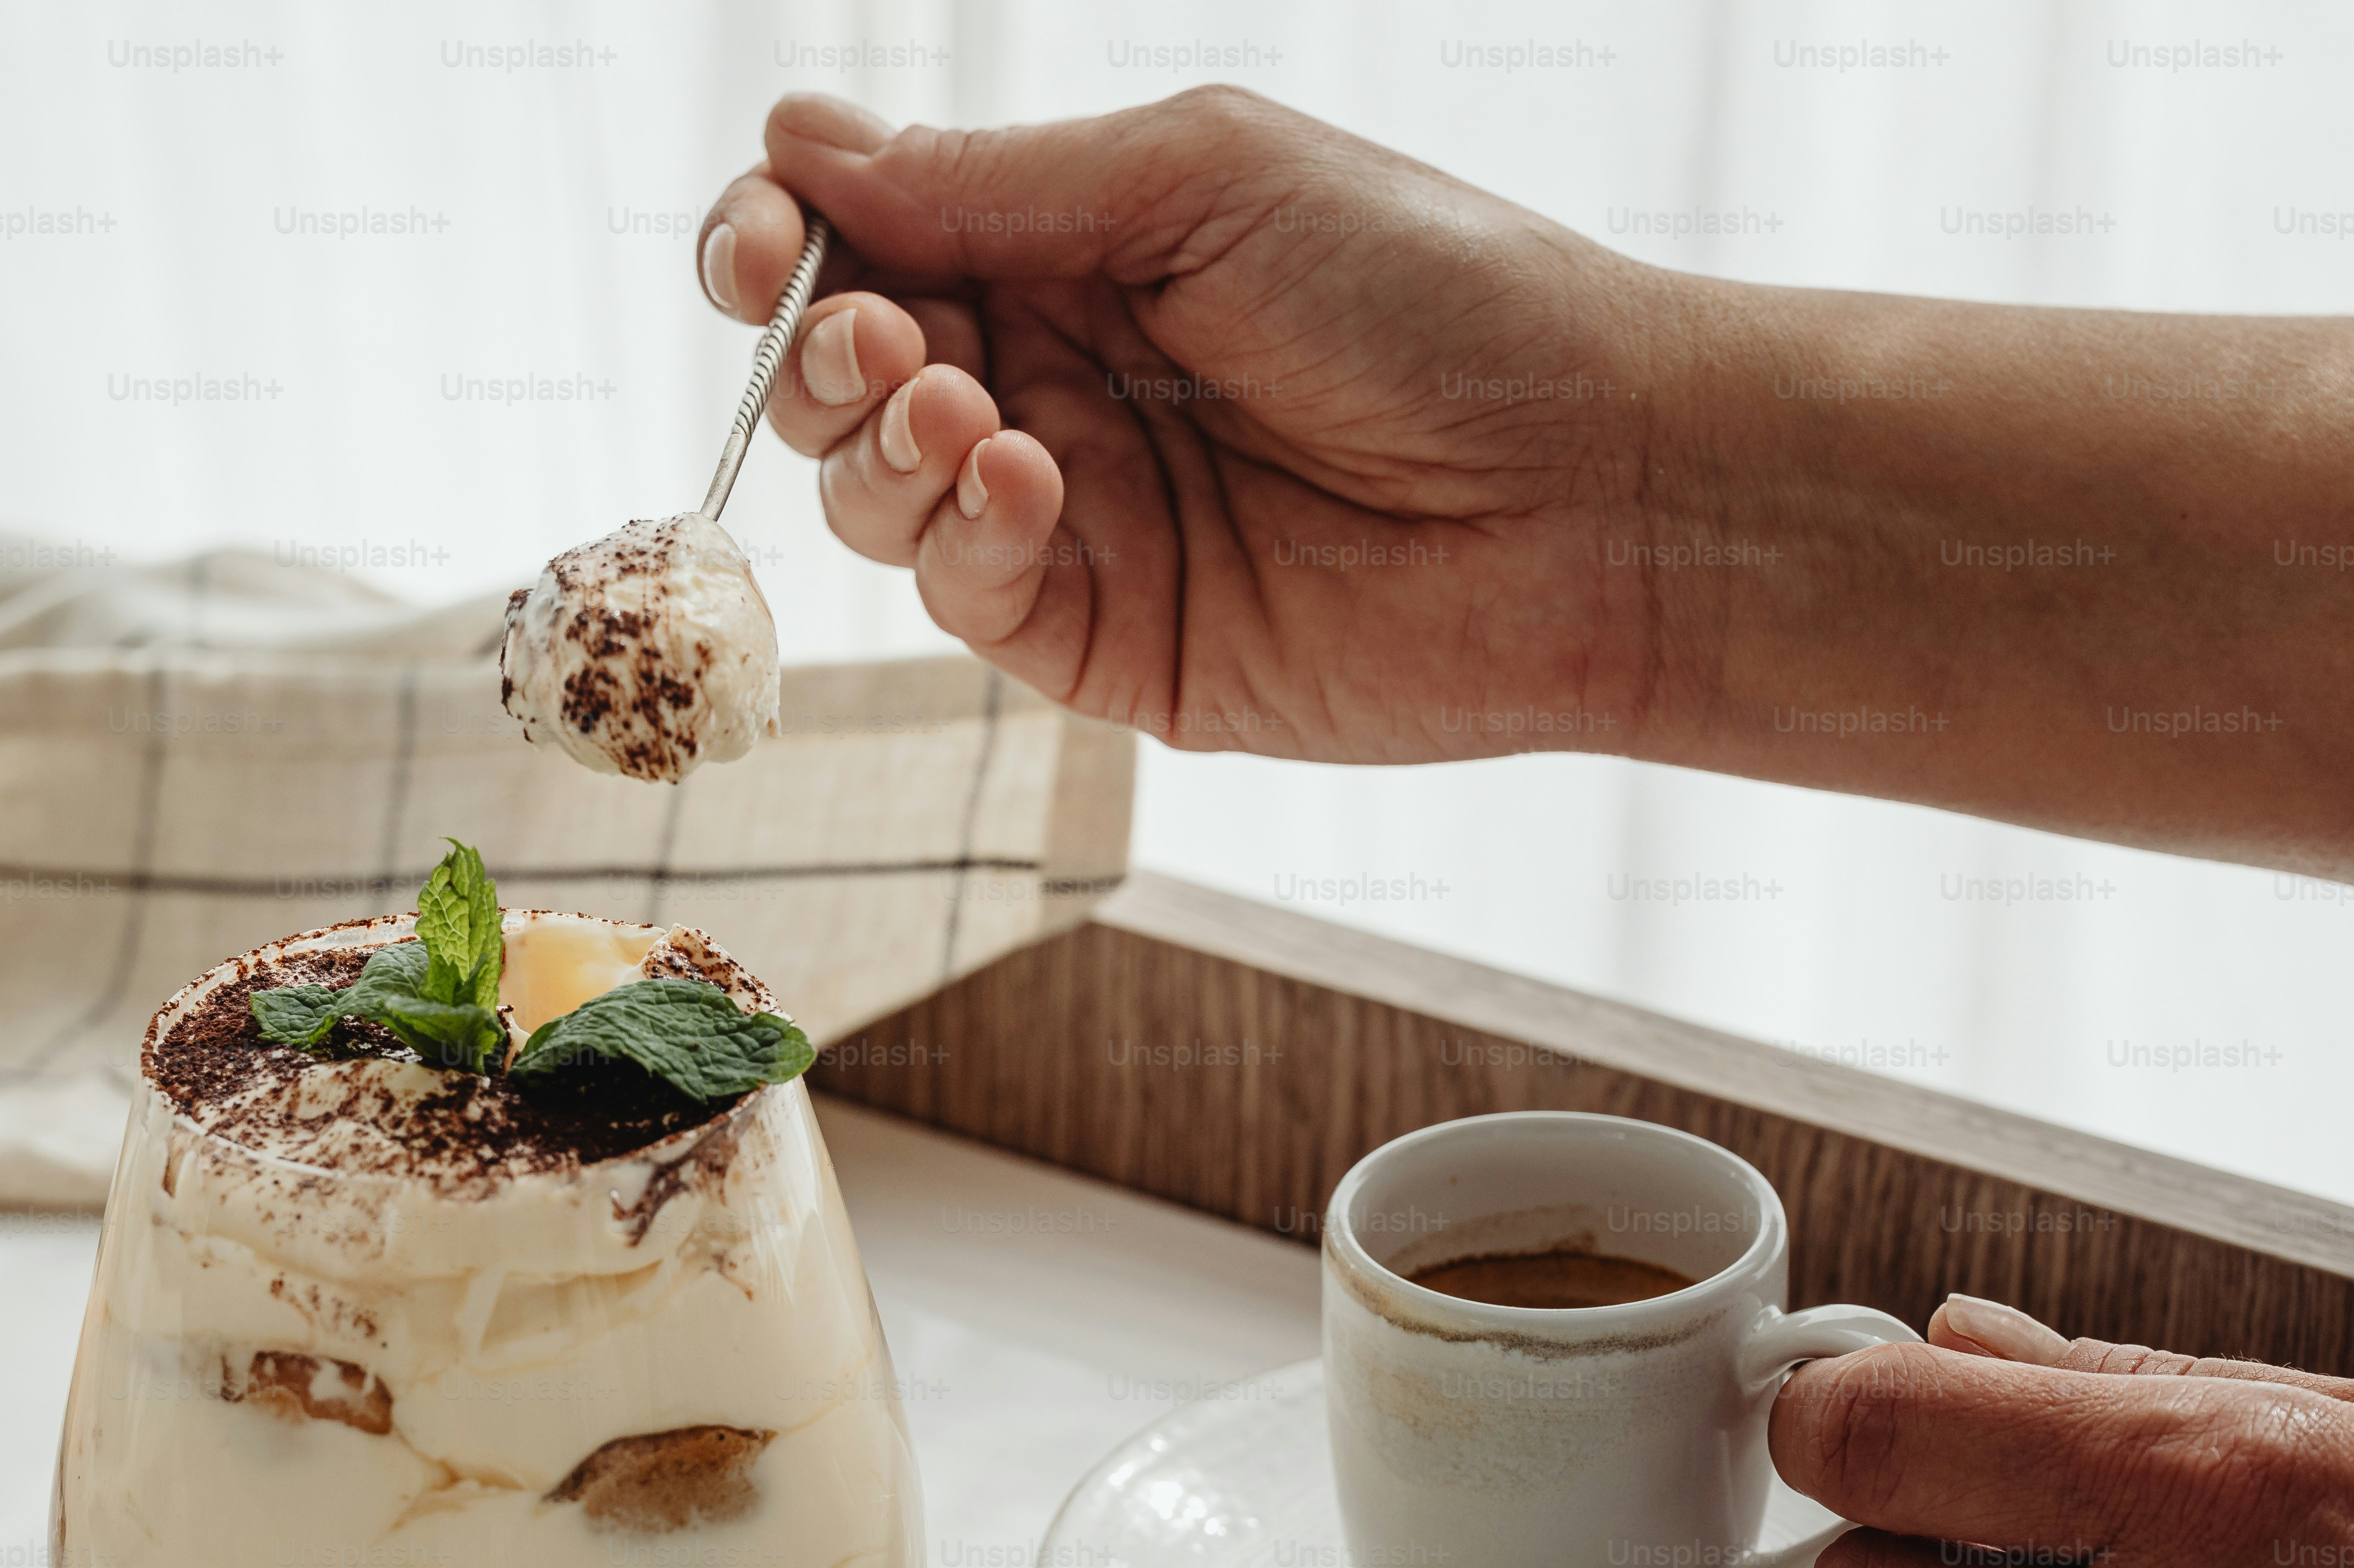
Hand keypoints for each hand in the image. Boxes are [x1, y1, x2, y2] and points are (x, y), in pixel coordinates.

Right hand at [697, 89, 1691, 758]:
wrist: (1590, 490)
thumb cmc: (1437, 297)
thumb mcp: (1198, 181)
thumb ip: (993, 182)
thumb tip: (803, 142)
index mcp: (1075, 250)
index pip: (868, 239)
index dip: (783, 240)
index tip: (763, 242)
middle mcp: (1053, 380)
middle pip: (838, 373)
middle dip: (814, 348)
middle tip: (868, 331)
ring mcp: (1068, 518)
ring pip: (871, 495)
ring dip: (875, 441)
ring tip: (950, 405)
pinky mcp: (1097, 639)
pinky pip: (959, 597)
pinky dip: (959, 534)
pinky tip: (1021, 481)